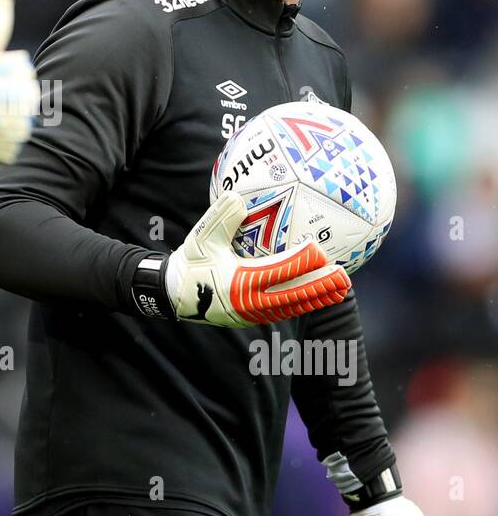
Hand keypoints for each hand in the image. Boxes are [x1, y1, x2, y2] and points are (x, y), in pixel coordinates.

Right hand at [163, 191, 351, 326]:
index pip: (276, 272)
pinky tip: (316, 296)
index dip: (298, 263)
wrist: (173, 293)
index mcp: (238, 282)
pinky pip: (283, 311)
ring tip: (339, 290)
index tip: (318, 251)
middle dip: (319, 287)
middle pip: (292, 296)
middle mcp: (248, 303)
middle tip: (343, 277)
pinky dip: (301, 304)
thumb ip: (220, 219)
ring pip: (291, 307)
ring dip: (315, 298)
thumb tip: (238, 197)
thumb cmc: (189, 262)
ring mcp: (251, 314)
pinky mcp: (251, 317)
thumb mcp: (200, 238)